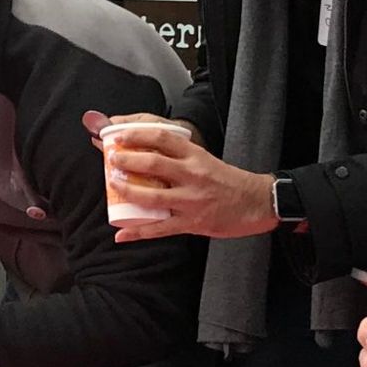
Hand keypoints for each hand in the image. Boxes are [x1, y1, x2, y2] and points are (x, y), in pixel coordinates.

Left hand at [78, 109, 269, 241]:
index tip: (117, 133)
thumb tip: (142, 152)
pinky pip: (160, 228)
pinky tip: (121, 234)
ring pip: (153, 196)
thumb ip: (177, 156)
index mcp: (194, 155)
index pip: (162, 136)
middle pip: (154, 163)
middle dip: (127, 160)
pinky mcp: (193, 223)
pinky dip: (138, 232)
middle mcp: (192, 174)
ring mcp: (192, 200)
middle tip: (110, 159)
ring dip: (128, 191)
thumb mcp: (203, 160)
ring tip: (112, 185)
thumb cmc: (226, 180)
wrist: (255, 202)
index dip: (136, 133)